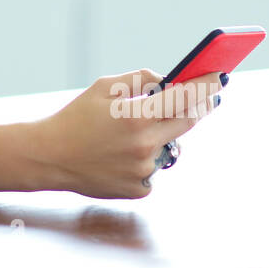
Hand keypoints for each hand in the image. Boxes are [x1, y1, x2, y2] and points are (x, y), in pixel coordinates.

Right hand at [27, 67, 223, 198]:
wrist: (49, 156)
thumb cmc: (75, 117)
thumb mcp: (102, 87)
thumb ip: (139, 80)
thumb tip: (167, 80)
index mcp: (136, 116)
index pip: (184, 97)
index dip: (205, 85)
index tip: (219, 77)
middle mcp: (144, 145)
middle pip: (186, 122)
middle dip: (195, 108)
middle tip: (203, 97)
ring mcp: (143, 171)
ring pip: (168, 147)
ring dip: (161, 136)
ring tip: (130, 134)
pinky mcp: (138, 190)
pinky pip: (154, 171)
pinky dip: (145, 160)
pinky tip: (120, 157)